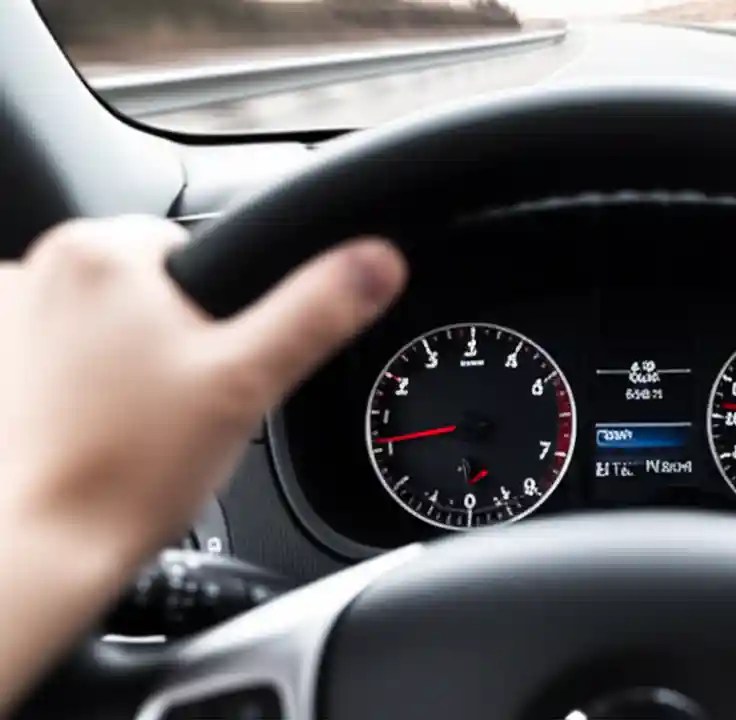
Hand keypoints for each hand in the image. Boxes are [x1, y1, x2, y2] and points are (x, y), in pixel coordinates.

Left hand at [0, 217, 404, 710]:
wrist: (46, 546)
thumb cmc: (132, 470)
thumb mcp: (249, 382)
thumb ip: (316, 312)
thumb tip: (378, 260)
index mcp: (101, 251)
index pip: (188, 243)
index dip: (219, 307)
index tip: (211, 361)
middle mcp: (35, 269)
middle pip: (141, 282)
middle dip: (169, 333)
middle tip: (177, 399)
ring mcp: (4, 318)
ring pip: (99, 319)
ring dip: (119, 355)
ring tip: (131, 420)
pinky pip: (54, 352)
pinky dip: (74, 380)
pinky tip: (89, 427)